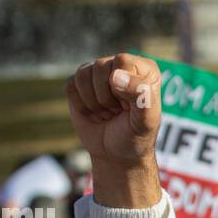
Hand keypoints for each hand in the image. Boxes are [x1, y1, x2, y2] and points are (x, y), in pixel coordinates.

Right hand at [66, 53, 163, 206]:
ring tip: (107, 113)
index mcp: (144, 70)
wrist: (116, 155)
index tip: (128, 106)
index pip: (122, 62)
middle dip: (106, 97)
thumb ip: (141, 96)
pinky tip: (94, 113)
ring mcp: (98, 73)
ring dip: (93, 103)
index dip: (120, 87)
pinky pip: (70, 86)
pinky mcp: (79, 84)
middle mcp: (121, 66)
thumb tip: (115, 75)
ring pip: (82, 75)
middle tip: (117, 112)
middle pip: (100, 66)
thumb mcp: (146, 122)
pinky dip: (81, 106)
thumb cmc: (136, 137)